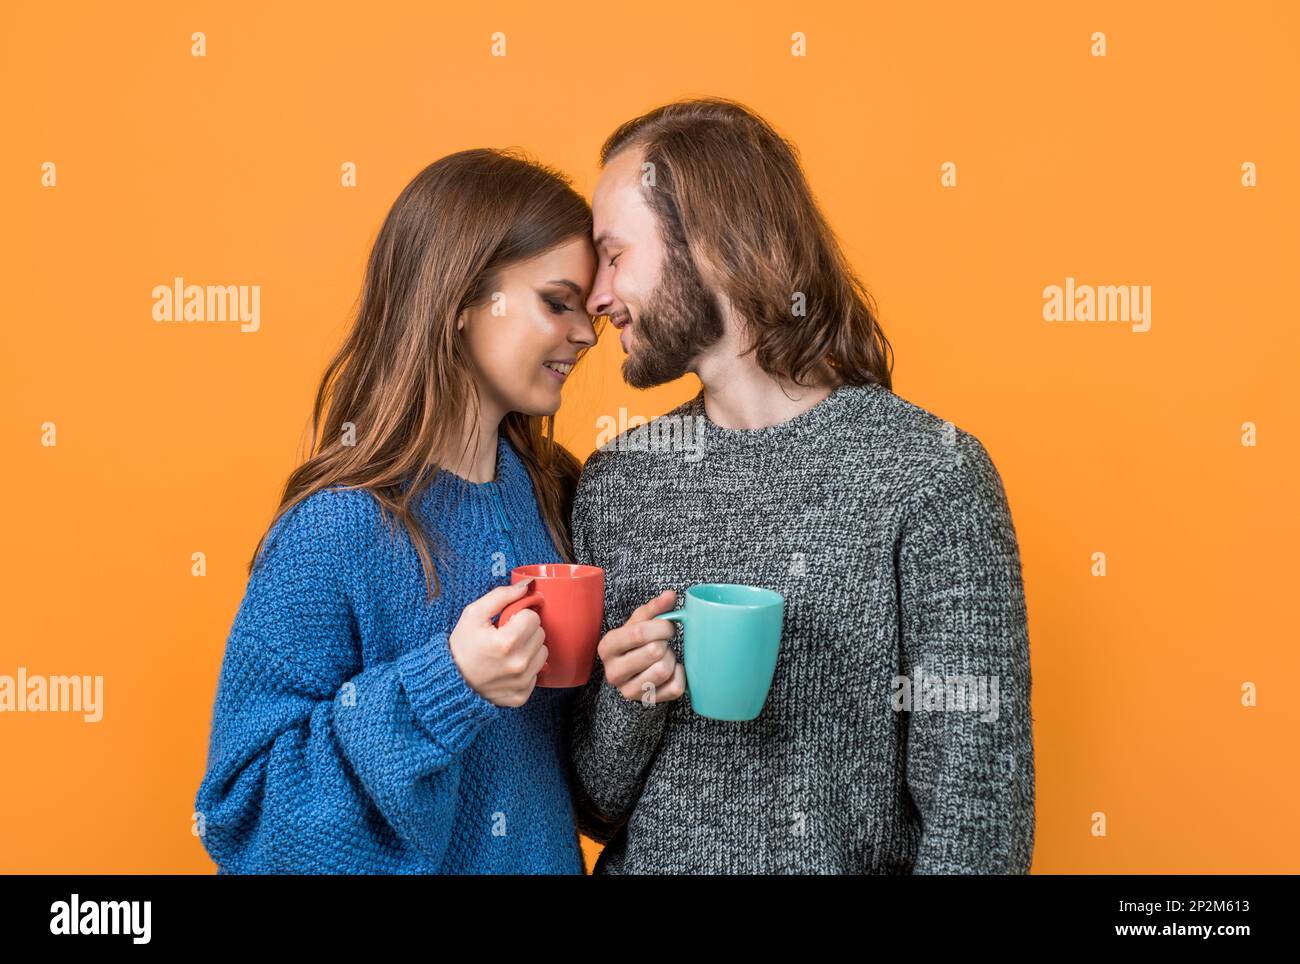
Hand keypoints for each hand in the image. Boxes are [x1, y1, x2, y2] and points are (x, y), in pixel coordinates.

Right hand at [448, 579, 546, 707]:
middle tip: (506, 635)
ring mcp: (521, 682)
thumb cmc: (461, 646)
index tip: (507, 622)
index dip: (520, 616)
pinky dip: (526, 669)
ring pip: (543, 653)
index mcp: (507, 642)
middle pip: (541, 634)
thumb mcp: (473, 614)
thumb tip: (527, 585)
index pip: (533, 617)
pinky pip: (537, 674)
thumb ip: (501, 596)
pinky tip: (508, 667)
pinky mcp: (522, 696)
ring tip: (509, 651)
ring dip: (529, 649)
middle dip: (526, 631)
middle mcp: (518, 664)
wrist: (450, 681)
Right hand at [598, 590, 685, 703]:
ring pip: (663, 670)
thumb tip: (670, 595)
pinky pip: (675, 687)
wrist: (630, 674)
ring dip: (671, 658)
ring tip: (665, 656)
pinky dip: (680, 675)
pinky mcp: (646, 702)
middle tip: (664, 642)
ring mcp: (628, 690)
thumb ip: (654, 608)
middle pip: (654, 651)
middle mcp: (613, 672)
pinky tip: (672, 669)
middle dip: (666, 643)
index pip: (639, 633)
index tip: (668, 626)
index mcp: (607, 646)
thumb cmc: (634, 643)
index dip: (662, 626)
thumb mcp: (637, 623)